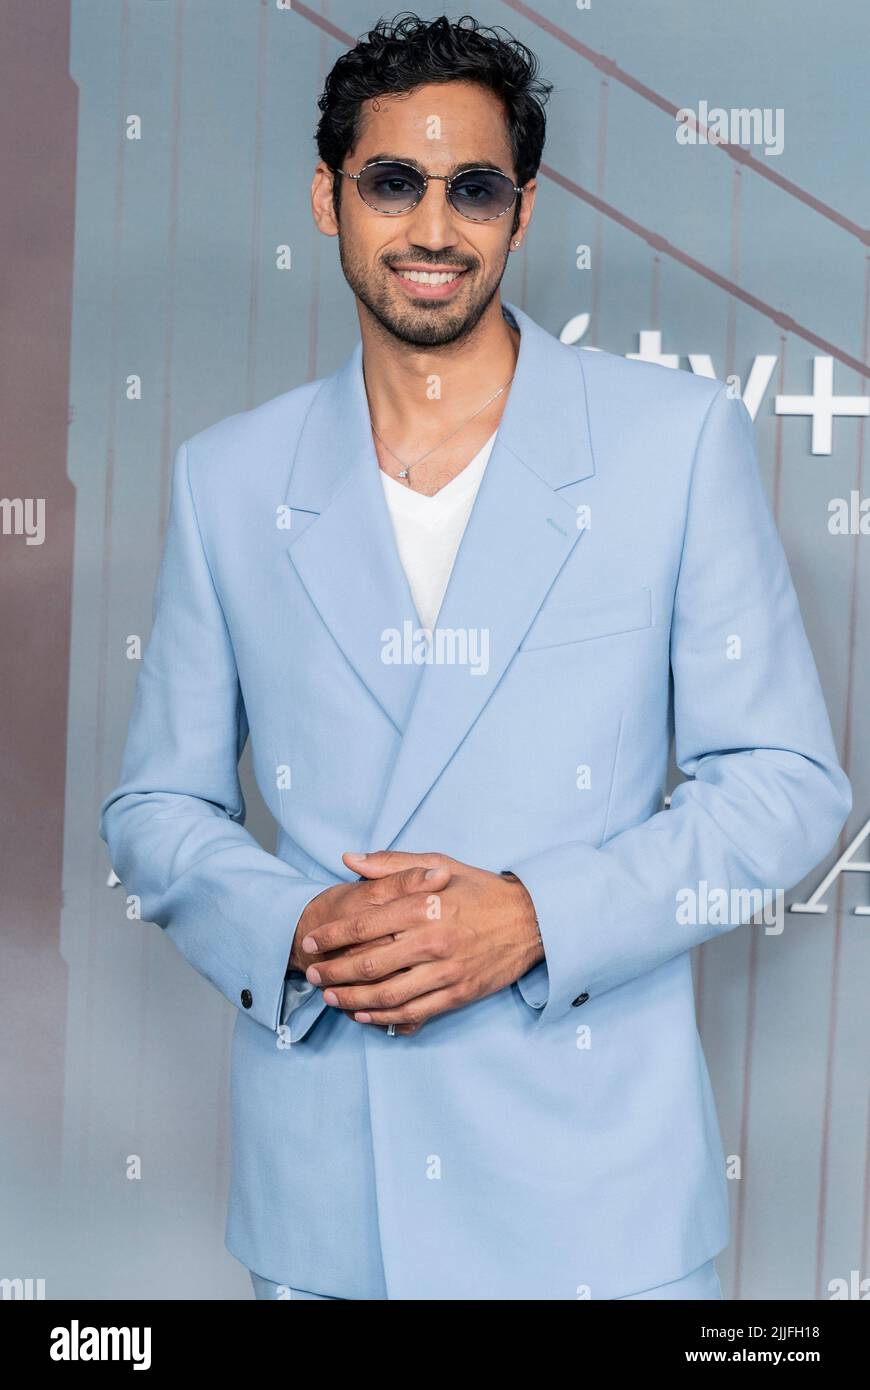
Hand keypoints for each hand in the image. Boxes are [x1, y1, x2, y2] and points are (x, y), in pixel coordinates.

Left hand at [301, 850, 542, 1034]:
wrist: (532, 918)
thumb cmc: (481, 889)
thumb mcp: (440, 864)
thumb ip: (392, 864)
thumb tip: (350, 859)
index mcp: (424, 905)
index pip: (364, 924)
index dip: (331, 936)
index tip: (311, 941)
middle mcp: (433, 940)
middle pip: (369, 963)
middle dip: (334, 971)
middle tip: (312, 973)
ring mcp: (446, 970)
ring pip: (387, 993)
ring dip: (352, 998)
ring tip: (330, 996)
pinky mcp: (459, 993)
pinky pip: (414, 1011)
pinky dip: (384, 1016)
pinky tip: (364, 1014)